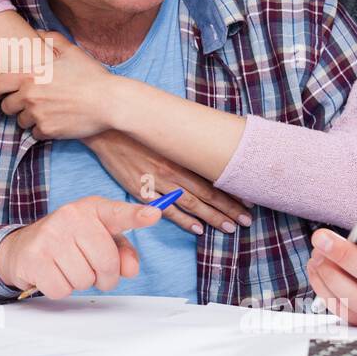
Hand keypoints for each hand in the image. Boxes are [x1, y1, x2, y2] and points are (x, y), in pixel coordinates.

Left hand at [0, 31, 118, 138]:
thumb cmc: (91, 76)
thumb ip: (51, 39)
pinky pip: (35, 134)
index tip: (1, 93)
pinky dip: (42, 130)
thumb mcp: (72, 51)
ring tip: (44, 113)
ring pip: (20, 122)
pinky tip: (54, 122)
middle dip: (15, 107)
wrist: (109, 102)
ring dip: (28, 119)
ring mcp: (38, 115)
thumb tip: (38, 33)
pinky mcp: (48, 130)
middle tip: (27, 105)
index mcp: (31, 76)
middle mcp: (30, 96)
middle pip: (7, 108)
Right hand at [0, 196, 161, 298]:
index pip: (117, 213)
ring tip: (67, 267)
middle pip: (106, 262)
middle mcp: (71, 216)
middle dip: (104, 276)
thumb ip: (122, 253)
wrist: (22, 247)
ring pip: (85, 279)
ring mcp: (50, 236)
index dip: (136, 216)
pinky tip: (52, 273)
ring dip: (80, 282)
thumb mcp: (98, 240)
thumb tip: (130, 269)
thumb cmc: (69, 243)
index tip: (153, 215)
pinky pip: (63, 289)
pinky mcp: (35, 257)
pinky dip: (61, 289)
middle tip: (90, 269)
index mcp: (92, 209)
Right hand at [85, 130, 251, 234]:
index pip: (213, 178)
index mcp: (181, 155)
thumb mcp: (167, 129)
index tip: (249, 201)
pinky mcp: (141, 191)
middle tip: (247, 221)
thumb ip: (187, 142)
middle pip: (207, 194)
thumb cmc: (139, 126)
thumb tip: (209, 149)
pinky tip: (198, 229)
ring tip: (229, 228)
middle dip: (229, 209)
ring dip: (212, 218)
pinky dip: (183, 220)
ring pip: (191, 204)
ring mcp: (157, 183)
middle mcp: (173, 171)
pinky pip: (166, 210)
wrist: (107, 128)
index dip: (232, 191)